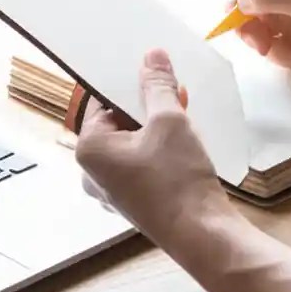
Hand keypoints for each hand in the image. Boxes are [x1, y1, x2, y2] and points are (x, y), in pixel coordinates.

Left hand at [75, 49, 243, 270]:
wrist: (201, 234)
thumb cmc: (178, 179)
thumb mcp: (170, 121)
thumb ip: (158, 86)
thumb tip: (152, 57)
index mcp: (89, 149)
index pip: (102, 102)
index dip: (129, 85)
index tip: (152, 76)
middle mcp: (92, 171)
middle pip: (117, 123)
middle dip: (146, 107)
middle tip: (174, 94)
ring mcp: (111, 190)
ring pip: (131, 144)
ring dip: (156, 127)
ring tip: (183, 116)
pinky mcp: (133, 201)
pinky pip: (140, 164)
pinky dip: (158, 150)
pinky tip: (183, 144)